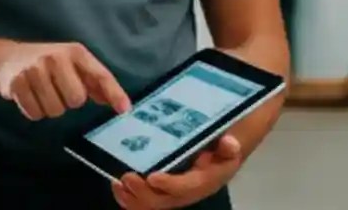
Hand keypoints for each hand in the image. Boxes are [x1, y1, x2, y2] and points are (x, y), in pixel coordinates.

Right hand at [0, 42, 131, 119]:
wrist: (7, 58)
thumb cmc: (47, 63)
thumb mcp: (72, 65)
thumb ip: (95, 83)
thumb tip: (120, 104)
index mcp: (75, 52)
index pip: (100, 75)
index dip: (114, 93)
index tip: (125, 110)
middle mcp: (56, 58)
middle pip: (76, 100)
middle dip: (69, 101)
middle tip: (59, 91)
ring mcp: (35, 69)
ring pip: (55, 110)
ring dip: (50, 108)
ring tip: (43, 93)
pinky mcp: (16, 84)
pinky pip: (35, 113)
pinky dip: (34, 110)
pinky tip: (30, 96)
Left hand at [111, 134, 242, 209]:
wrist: (221, 157)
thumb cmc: (222, 148)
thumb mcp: (230, 145)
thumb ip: (229, 146)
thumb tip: (230, 143)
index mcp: (205, 181)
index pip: (187, 187)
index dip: (170, 185)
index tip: (152, 177)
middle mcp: (188, 193)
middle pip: (165, 201)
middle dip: (144, 194)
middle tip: (126, 178)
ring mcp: (174, 195)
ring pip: (152, 204)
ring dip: (132, 198)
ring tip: (117, 183)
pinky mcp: (163, 193)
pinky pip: (145, 201)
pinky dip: (129, 197)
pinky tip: (117, 186)